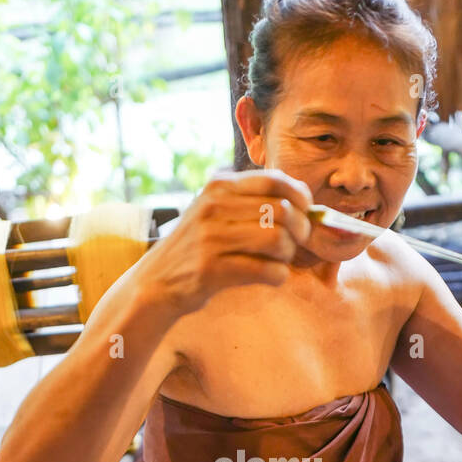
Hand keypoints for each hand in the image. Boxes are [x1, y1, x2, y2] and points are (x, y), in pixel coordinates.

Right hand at [137, 168, 313, 315]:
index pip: (275, 180)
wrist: (156, 281)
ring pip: (278, 240)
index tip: (305, 211)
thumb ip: (250, 199)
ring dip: (288, 254)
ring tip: (280, 260)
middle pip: (282, 211)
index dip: (300, 196)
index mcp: (219, 186)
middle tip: (297, 242)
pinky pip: (266, 270)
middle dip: (300, 229)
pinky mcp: (212, 270)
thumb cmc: (196, 246)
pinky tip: (271, 276)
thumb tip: (303, 199)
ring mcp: (211, 238)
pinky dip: (278, 276)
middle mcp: (214, 207)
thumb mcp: (214, 209)